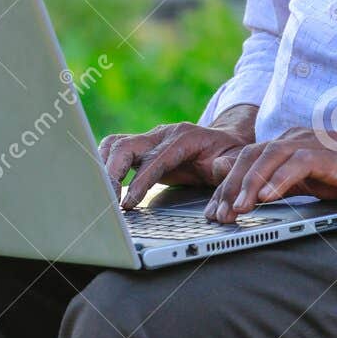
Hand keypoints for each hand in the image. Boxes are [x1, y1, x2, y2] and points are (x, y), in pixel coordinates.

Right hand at [99, 105, 256, 211]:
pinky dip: (104, 165)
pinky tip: (101, 186)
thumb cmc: (229, 153)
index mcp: (184, 137)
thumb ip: (230, 166)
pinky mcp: (142, 149)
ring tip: (99, 195)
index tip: (127, 203)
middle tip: (105, 200)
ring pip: (116, 144)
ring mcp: (150, 140)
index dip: (140, 180)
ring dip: (103, 167)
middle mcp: (162, 134)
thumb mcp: (237, 159)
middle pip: (127, 145)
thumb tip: (219, 168)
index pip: (156, 158)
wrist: (223, 141)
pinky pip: (116, 151)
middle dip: (112, 171)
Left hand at [204, 126, 336, 222]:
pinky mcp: (329, 155)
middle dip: (230, 187)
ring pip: (268, 158)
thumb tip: (247, 189)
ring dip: (249, 184)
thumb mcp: (310, 179)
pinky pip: (298, 164)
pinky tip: (266, 198)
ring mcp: (311, 144)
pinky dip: (279, 180)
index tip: (213, 212)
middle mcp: (294, 139)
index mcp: (288, 144)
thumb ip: (279, 180)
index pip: (247, 160)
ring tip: (236, 210)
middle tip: (217, 216)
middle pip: (251, 158)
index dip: (227, 185)